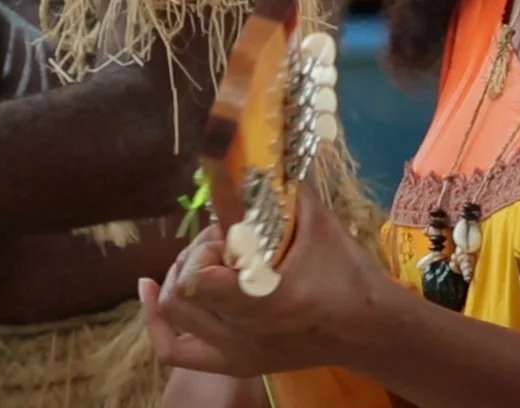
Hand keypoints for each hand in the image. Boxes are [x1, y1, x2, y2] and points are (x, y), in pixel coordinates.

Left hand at [141, 197, 402, 376]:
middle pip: (180, 293)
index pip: (198, 282)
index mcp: (267, 302)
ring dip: (177, 280)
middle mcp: (245, 334)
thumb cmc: (349, 277)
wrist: (366, 330)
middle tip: (221, 240)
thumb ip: (289, 193)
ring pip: (172, 316)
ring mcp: (236, 354)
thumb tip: (265, 155)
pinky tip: (153, 288)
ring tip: (201, 260)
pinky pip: (174, 350)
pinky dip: (157, 319)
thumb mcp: (322, 227)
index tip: (227, 235)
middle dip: (193, 257)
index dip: (202, 251)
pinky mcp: (234, 363)